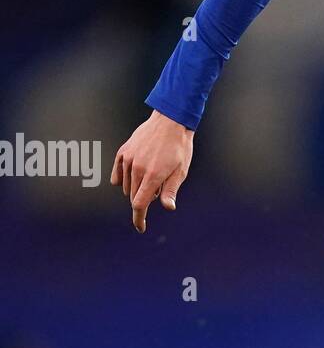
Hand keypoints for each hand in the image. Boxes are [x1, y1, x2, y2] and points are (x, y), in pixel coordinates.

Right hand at [111, 110, 193, 232]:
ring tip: (153, 174)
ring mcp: (128, 159)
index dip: (139, 218)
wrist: (170, 120)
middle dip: (145, 198)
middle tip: (160, 186)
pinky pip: (118, 173)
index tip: (140, 227)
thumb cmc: (179, 147)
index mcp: (152, 176)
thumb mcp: (181, 171)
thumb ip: (171, 190)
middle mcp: (137, 169)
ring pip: (126, 186)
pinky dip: (123, 178)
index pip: (139, 204)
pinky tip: (132, 176)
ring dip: (137, 188)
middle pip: (134, 196)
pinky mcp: (124, 152)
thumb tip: (168, 207)